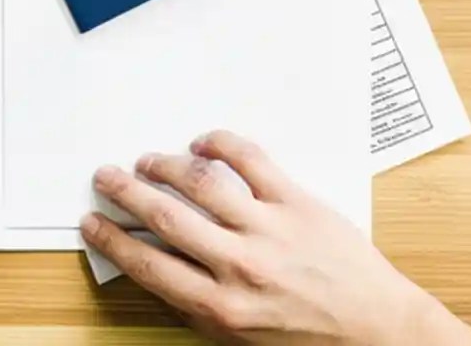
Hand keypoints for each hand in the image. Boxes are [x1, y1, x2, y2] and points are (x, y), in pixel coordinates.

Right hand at [81, 131, 470, 345]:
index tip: (94, 223)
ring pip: (200, 183)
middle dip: (125, 193)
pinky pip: (251, 160)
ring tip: (147, 160)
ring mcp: (269, 229)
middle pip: (164, 217)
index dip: (112, 240)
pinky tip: (203, 144)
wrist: (376, 331)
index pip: (147, 264)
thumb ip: (199, 306)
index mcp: (220, 307)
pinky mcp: (298, 202)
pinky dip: (220, 144)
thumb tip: (160, 270)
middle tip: (106, 178)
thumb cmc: (312, 339)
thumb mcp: (241, 338)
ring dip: (164, 166)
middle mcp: (239, 266)